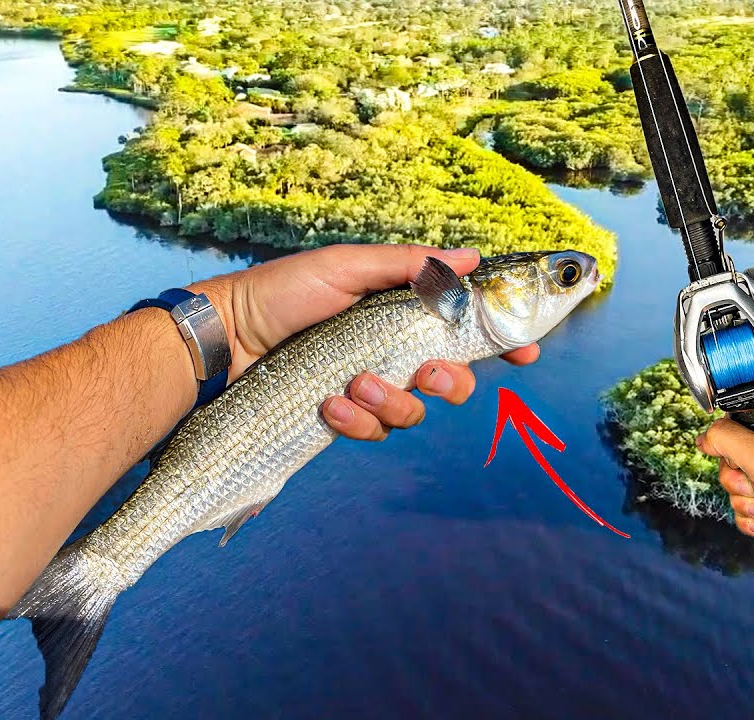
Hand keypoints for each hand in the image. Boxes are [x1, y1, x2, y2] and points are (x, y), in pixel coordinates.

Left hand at [192, 244, 538, 441]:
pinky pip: (372, 431)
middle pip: (452, 381)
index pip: (464, 328)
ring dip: (390, 402)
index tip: (527, 353)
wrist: (226, 340)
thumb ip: (411, 267)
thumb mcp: (347, 267)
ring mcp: (369, 388)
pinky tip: (328, 404)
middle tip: (428, 374)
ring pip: (414, 413)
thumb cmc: (282, 293)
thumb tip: (473, 258)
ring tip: (351, 384)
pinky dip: (355, 420)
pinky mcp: (342, 418)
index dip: (501, 343)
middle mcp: (391, 352)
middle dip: (450, 384)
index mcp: (400, 312)